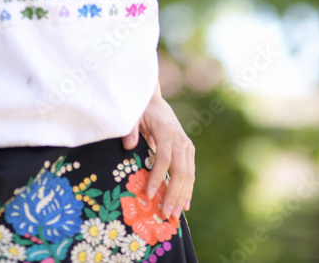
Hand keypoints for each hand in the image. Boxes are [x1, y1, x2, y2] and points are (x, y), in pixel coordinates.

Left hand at [122, 91, 194, 220]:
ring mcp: (187, 146)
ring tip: (173, 216)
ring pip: (188, 175)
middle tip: (164, 214)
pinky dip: (187, 190)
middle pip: (180, 171)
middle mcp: (180, 139)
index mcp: (166, 131)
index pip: (164, 157)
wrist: (154, 102)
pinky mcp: (189, 151)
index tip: (149, 195)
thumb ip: (130, 130)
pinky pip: (190, 173)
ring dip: (181, 197)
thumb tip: (128, 146)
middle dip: (172, 194)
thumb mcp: (132, 116)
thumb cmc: (140, 111)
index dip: (157, 177)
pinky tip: (184, 206)